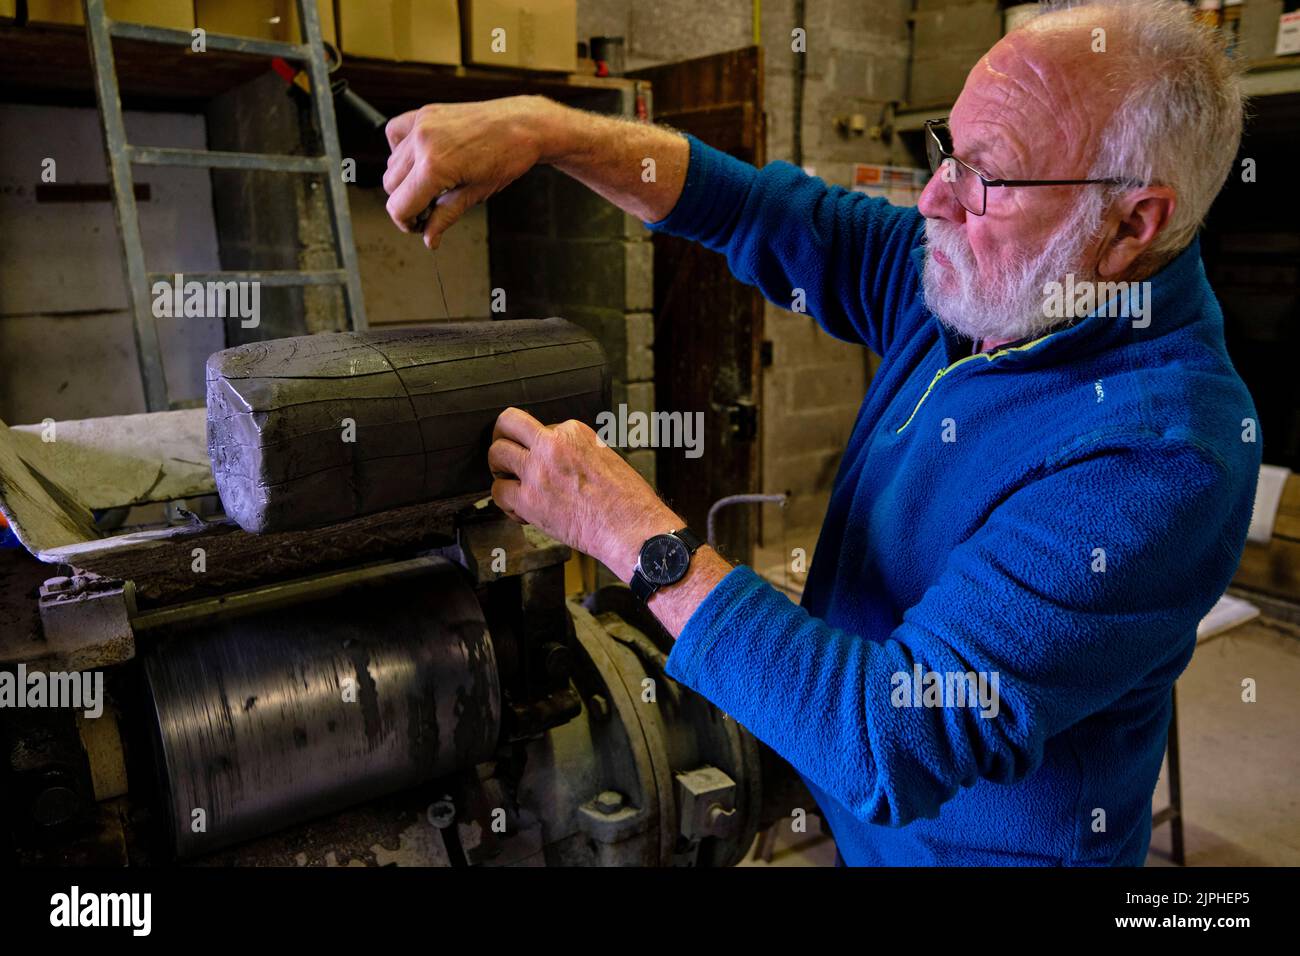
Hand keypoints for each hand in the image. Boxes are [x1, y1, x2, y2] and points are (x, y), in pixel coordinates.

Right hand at [383, 96, 553, 248]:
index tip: (418, 226)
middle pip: (391, 186)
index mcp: (434, 166)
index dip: (406, 222)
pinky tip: (421, 159)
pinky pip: (394, 134)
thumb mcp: (475, 194)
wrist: (523, 125)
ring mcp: (421, 124)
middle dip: (407, 202)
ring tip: (433, 183)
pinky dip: (401, 150)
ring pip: (392, 164)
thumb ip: (445, 216)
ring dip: (406, 179)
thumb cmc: (507, 157)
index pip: (398, 206)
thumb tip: (429, 238)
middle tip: (431, 208)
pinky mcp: (424, 112)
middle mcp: (422, 142)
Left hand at [487, 407, 682, 580]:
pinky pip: (498, 492)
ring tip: (509, 481)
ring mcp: (538, 471)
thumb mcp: (604, 456)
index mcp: (574, 431)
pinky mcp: (529, 501)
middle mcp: (552, 445)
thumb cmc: (627, 500)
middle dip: (503, 439)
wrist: (632, 528)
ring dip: (499, 468)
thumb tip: (555, 460)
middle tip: (506, 456)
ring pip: (496, 454)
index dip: (538, 445)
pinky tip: (519, 509)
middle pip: (507, 425)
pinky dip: (505, 501)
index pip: (539, 426)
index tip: (543, 461)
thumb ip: (575, 451)